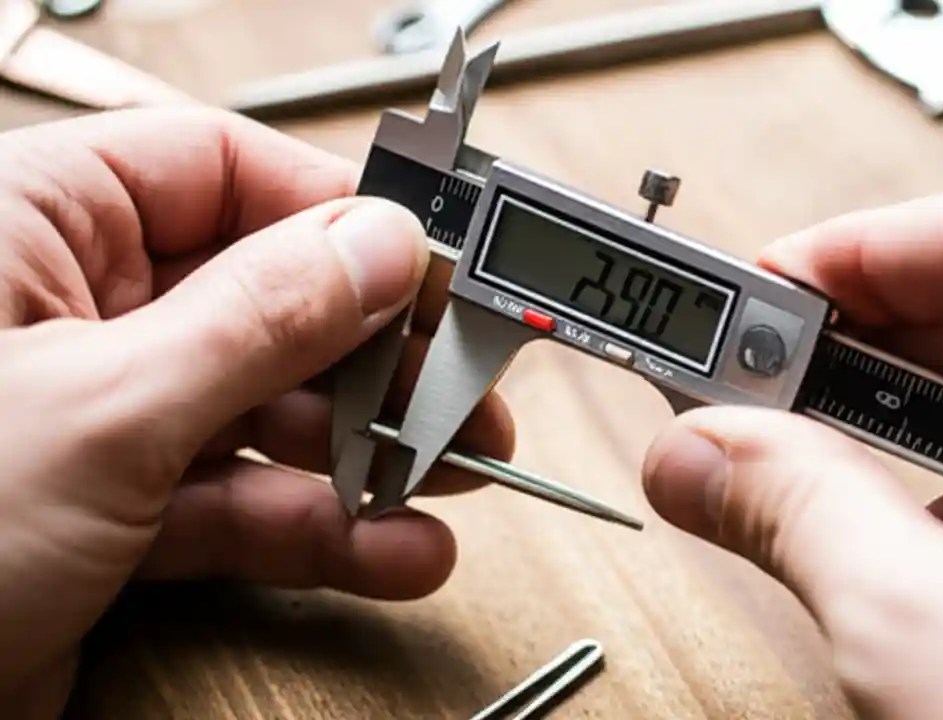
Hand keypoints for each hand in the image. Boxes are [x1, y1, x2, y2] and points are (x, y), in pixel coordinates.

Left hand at [0, 108, 511, 716]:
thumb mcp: (103, 409)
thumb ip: (258, 319)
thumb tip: (375, 246)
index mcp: (28, 226)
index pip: (220, 172)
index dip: (336, 214)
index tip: (430, 262)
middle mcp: (68, 311)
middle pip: (264, 299)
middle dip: (372, 358)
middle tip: (459, 389)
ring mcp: (98, 416)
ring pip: (263, 411)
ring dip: (364, 459)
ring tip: (444, 481)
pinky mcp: (115, 511)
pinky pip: (241, 501)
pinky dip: (321, 532)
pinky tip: (388, 547)